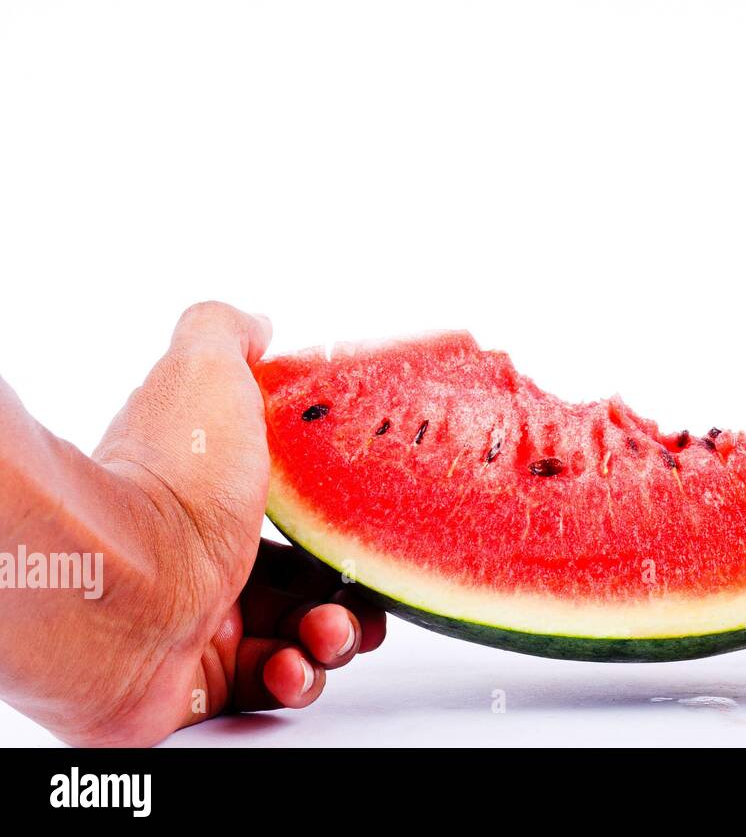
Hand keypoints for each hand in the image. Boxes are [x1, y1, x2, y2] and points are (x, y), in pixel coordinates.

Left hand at [0, 303, 384, 745]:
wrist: (114, 586)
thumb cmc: (169, 482)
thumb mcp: (203, 372)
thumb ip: (226, 333)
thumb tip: (257, 323)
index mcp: (214, 502)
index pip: (295, 520)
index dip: (338, 531)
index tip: (364, 536)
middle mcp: (204, 566)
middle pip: (307, 588)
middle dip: (348, 598)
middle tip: (351, 602)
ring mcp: (198, 630)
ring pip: (299, 643)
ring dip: (332, 641)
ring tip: (325, 636)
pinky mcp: (195, 687)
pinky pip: (267, 690)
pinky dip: (292, 681)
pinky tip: (286, 667)